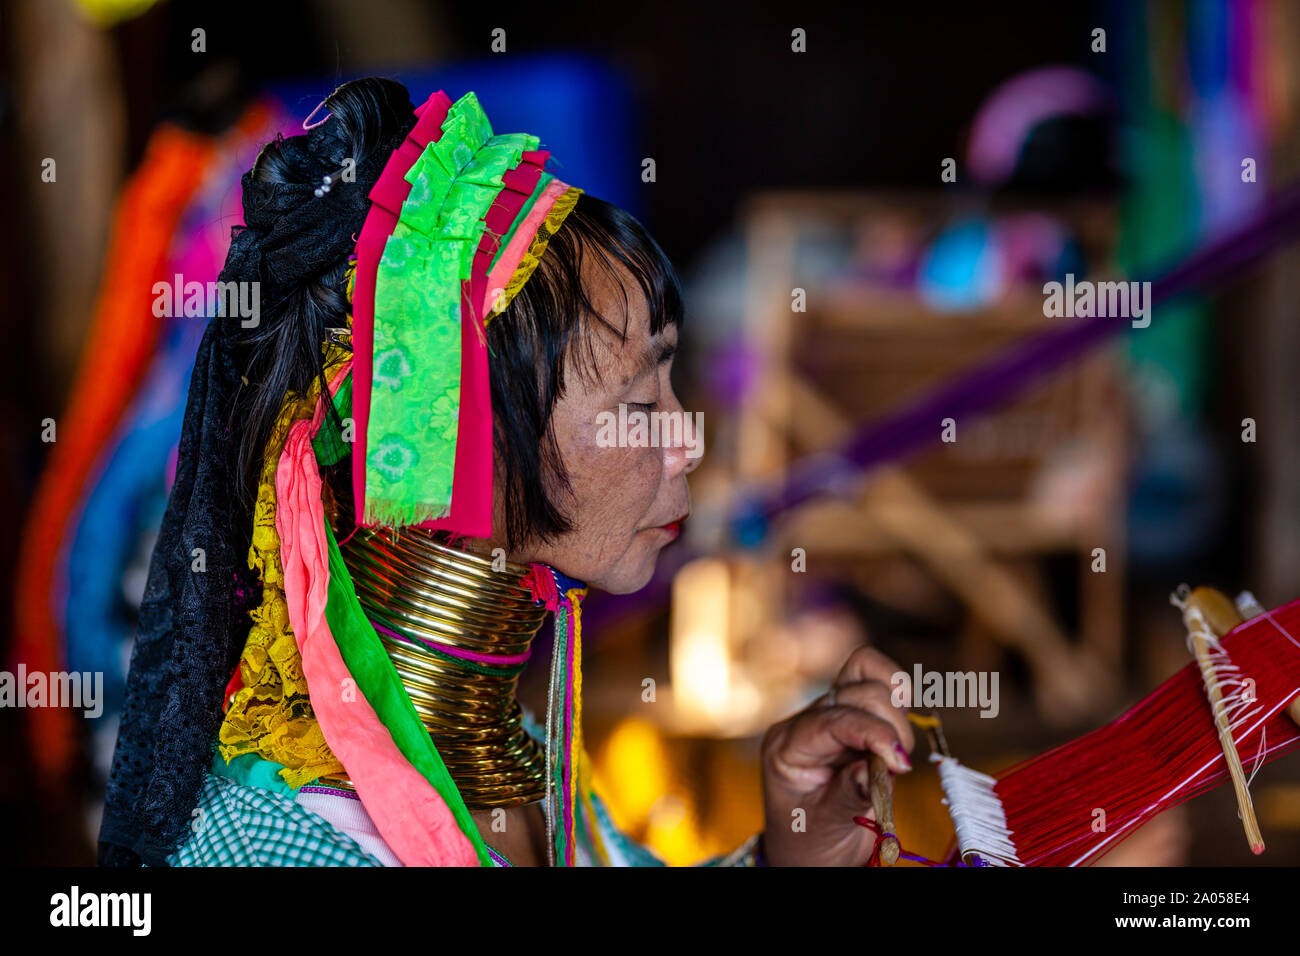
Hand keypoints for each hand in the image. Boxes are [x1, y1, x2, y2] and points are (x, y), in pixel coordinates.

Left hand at [760, 646, 913, 865]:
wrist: (809, 851)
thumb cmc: (809, 841)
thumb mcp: (826, 825)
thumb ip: (850, 793)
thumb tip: (878, 767)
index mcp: (786, 746)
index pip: (832, 720)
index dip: (873, 734)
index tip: (900, 763)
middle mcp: (806, 722)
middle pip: (856, 692)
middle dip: (888, 727)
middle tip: (896, 769)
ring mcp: (829, 714)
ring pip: (868, 678)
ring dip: (895, 713)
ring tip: (894, 755)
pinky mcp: (853, 714)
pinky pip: (875, 679)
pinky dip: (897, 697)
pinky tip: (897, 731)